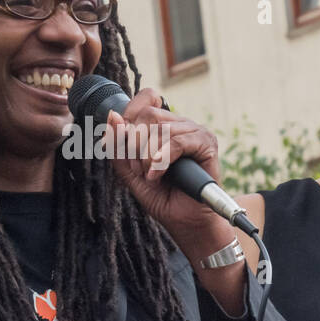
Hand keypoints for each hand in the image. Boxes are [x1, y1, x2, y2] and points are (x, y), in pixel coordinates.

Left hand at [106, 88, 232, 247]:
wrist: (185, 222)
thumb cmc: (162, 196)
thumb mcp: (129, 172)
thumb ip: (118, 147)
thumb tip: (112, 116)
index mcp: (163, 125)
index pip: (146, 98)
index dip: (130, 116)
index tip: (125, 142)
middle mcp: (180, 124)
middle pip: (147, 114)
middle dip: (135, 146)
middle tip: (139, 170)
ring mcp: (195, 132)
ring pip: (159, 129)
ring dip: (146, 158)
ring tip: (151, 176)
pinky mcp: (206, 144)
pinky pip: (176, 141)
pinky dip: (160, 161)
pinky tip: (157, 176)